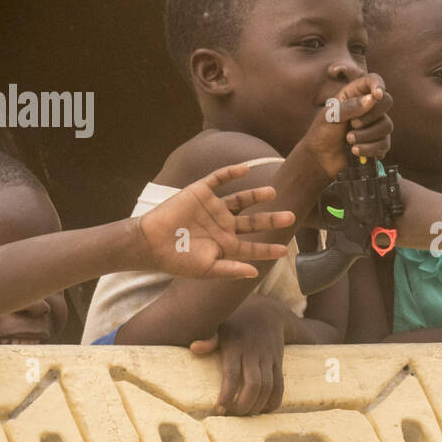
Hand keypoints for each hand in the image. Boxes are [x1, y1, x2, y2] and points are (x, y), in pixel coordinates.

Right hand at [137, 162, 296, 278]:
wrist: (150, 242)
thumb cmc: (177, 260)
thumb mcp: (206, 269)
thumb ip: (230, 270)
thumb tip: (255, 273)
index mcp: (226, 245)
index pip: (253, 247)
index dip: (268, 249)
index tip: (285, 251)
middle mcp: (223, 225)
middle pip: (253, 221)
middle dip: (271, 220)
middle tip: (291, 217)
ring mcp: (213, 208)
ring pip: (241, 199)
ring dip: (256, 195)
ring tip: (273, 191)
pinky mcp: (201, 192)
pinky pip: (219, 179)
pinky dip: (231, 173)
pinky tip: (245, 169)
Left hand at [189, 295, 289, 414]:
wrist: (267, 312)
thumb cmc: (236, 321)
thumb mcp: (220, 324)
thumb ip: (209, 338)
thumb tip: (194, 348)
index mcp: (236, 347)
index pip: (232, 375)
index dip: (227, 394)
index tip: (219, 408)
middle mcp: (254, 354)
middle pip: (253, 385)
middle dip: (243, 405)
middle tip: (231, 414)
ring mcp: (268, 359)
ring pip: (268, 388)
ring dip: (257, 406)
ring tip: (245, 413)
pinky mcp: (278, 363)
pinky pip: (280, 386)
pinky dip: (273, 401)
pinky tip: (263, 409)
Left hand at [300, 73, 393, 177]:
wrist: (321, 157)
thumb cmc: (323, 132)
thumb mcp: (331, 116)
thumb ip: (350, 106)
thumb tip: (372, 99)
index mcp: (355, 94)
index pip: (373, 80)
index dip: (378, 85)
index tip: (377, 95)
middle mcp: (369, 107)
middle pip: (387, 101)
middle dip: (371, 115)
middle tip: (353, 124)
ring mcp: (375, 125)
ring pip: (387, 125)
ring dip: (367, 135)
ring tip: (349, 140)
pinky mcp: (378, 143)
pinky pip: (384, 144)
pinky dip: (369, 148)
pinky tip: (355, 151)